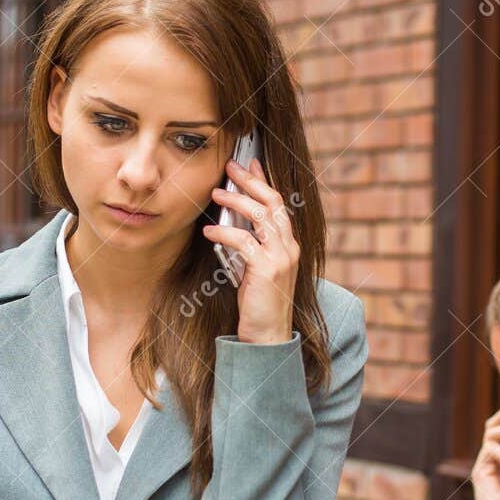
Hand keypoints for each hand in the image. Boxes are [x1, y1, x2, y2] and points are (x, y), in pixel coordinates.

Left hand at [204, 159, 299, 344]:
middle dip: (251, 181)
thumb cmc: (259, 305)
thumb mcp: (256, 270)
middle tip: (230, 166)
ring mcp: (281, 258)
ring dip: (236, 200)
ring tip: (215, 192)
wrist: (268, 336)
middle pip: (273, 203)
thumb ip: (251, 246)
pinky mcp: (267, 270)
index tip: (250, 163)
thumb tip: (232, 223)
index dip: (264, 181)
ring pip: (261, 216)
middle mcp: (289, 248)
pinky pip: (244, 241)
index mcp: (289, 246)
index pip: (279, 205)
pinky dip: (224, 232)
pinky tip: (209, 230)